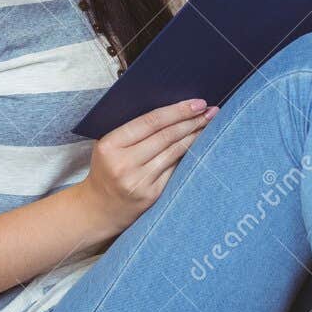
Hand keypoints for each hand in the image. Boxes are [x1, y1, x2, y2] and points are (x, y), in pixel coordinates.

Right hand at [79, 99, 217, 233]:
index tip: (197, 103)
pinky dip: (188, 155)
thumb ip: (134, 131)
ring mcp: (138, 181)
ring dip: (195, 136)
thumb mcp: (109, 146)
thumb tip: (173, 112)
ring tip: (209, 124)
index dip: (177, 111)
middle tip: (211, 111)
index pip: (150, 122)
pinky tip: (200, 146)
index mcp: (110, 145)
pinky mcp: (151, 195)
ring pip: (174, 152)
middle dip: (192, 121)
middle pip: (166, 136)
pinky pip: (175, 169)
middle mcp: (124, 164)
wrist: (99, 208)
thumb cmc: (107, 170)